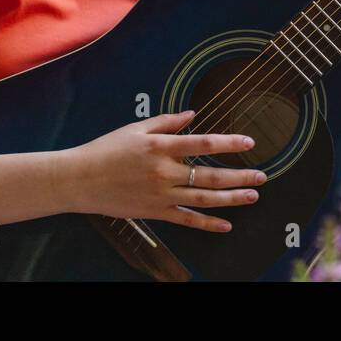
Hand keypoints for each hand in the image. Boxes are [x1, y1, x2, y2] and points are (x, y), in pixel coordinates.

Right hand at [58, 110, 264, 231]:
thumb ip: (167, 122)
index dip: (228, 143)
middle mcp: (164, 172)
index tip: (249, 143)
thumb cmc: (105, 150)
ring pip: (203, 199)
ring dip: (231, 199)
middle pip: (209, 176)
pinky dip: (207, 224)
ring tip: (253, 196)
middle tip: (262, 176)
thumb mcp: (136, 128)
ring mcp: (160, 195)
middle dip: (239, 176)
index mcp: (160, 147)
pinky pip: (186, 220)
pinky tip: (226, 225)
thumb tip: (192, 114)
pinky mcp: (154, 212)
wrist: (78, 179)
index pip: (203, 144)